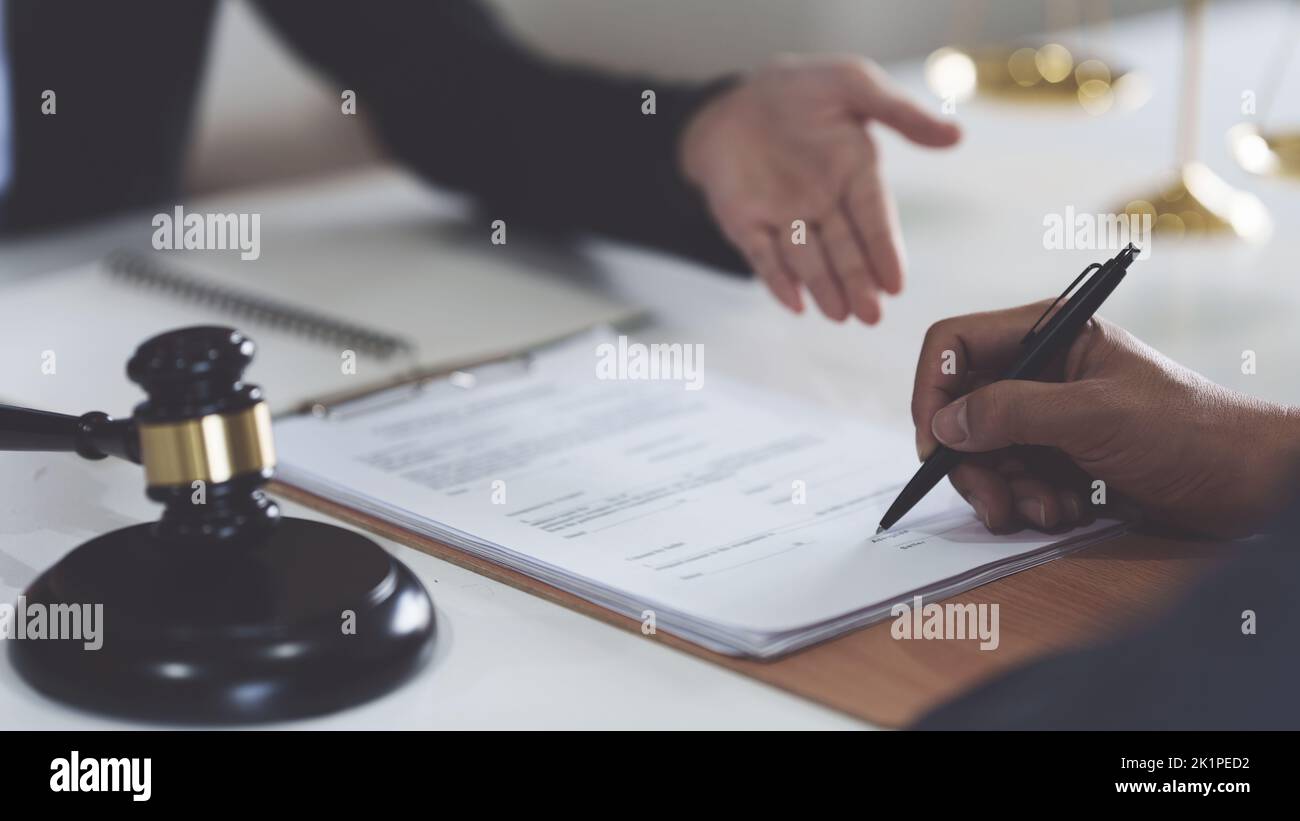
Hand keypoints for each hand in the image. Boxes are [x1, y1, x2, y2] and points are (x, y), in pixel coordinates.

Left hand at [679, 55, 959, 324]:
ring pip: (807, 259)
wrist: (735, 98)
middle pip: (844, 249)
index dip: (884, 250)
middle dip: (857, 283)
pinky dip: (776, 280)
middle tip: (871, 316)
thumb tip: (957, 137)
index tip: (895, 284)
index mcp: (855, 174)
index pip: (874, 218)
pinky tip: (793, 303)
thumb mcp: (853, 84)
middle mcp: (825, 204)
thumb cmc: (801, 88)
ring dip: (823, 288)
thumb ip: (900, 113)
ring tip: (840, 315)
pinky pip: (762, 256)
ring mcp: (785, 218)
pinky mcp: (747, 226)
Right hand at [911, 302, 1299, 535]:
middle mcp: (1040, 371)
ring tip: (1051, 511)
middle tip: (994, 502)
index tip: (935, 445)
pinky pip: (1012, 481)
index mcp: (1049, 334)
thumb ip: (1014, 412)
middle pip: (961, 410)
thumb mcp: (1095, 415)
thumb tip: (945, 424)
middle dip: (973, 462)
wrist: (1248, 483)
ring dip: (1007, 491)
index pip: (956, 345)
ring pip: (982, 453)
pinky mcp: (1057, 458)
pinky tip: (1070, 511)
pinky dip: (1031, 504)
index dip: (934, 391)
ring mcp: (1047, 417)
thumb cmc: (1189, 432)